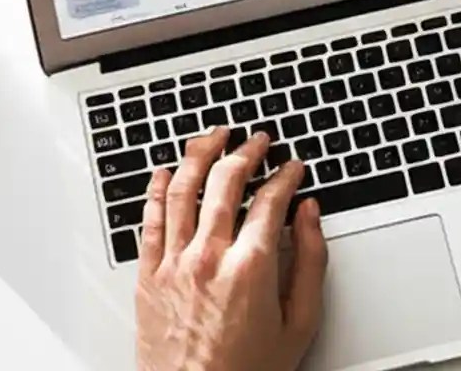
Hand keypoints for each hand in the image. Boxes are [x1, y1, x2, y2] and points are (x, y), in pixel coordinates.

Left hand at [136, 128, 327, 370]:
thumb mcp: (300, 323)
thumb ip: (311, 262)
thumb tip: (310, 216)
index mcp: (251, 268)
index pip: (270, 200)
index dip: (285, 175)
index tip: (292, 167)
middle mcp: (208, 258)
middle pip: (225, 182)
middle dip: (245, 152)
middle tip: (256, 140)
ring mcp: (173, 265)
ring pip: (182, 190)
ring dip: (200, 155)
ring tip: (213, 137)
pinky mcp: (148, 277)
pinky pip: (149, 220)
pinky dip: (157, 189)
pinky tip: (166, 172)